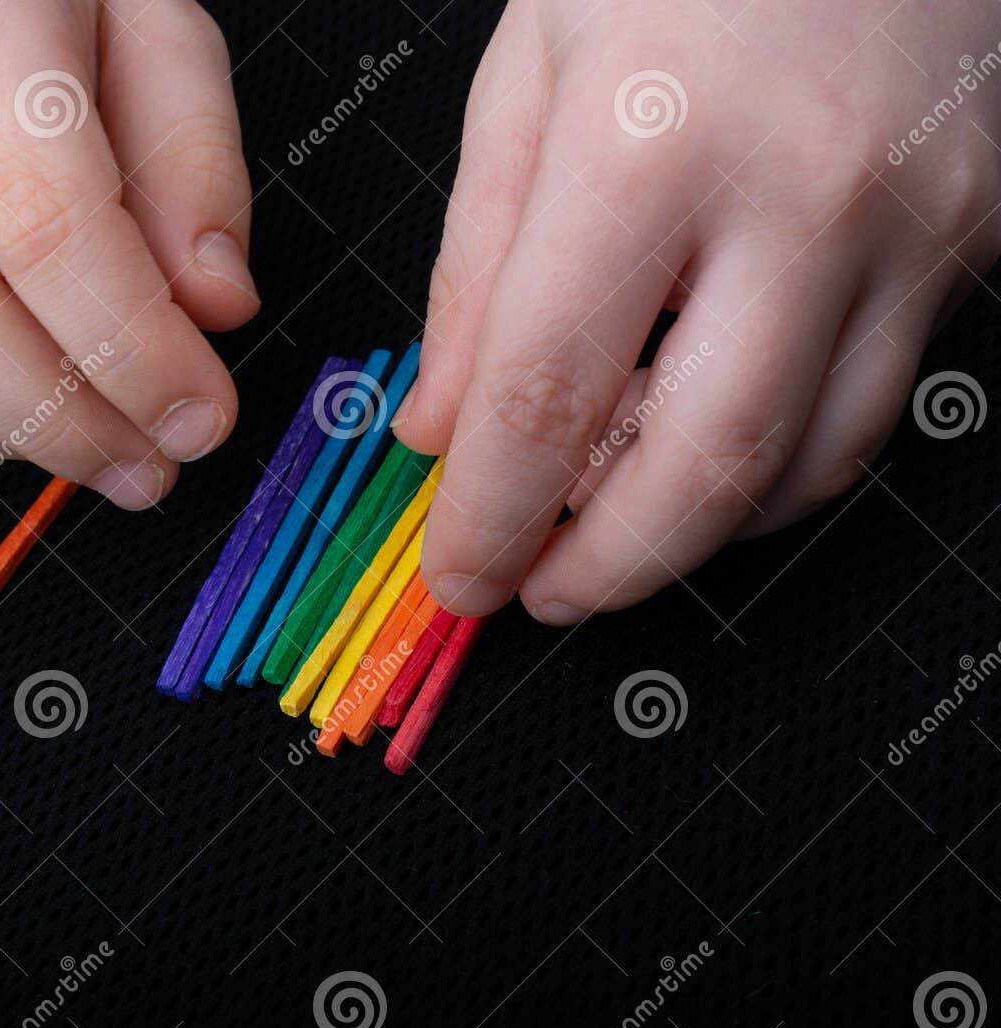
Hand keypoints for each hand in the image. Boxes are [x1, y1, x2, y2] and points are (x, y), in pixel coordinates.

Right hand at [0, 0, 257, 507]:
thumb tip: (215, 307)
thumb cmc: (39, 3)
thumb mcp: (155, 33)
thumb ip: (195, 160)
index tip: (204, 415)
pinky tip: (33, 421)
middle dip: (71, 420)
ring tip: (109, 455)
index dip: (132, 345)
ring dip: (16, 439)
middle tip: (156, 465)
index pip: (44, 223)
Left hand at [397, 0, 1000, 622]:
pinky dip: (776, 472)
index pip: (545, 394)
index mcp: (646, 143)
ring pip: (804, 465)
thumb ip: (476, 266)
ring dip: (693, 538)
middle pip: (698, 467)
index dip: (490, 515)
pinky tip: (705, 468)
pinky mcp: (974, 240)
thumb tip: (442, 427)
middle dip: (603, 568)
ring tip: (606, 543)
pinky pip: (871, 409)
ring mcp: (911, 225)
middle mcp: (798, 196)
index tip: (457, 571)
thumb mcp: (530, 75)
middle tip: (538, 592)